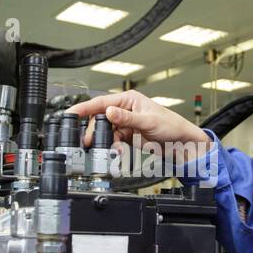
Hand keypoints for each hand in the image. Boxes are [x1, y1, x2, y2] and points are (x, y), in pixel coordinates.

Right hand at [66, 89, 211, 149]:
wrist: (181, 143)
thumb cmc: (171, 126)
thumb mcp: (148, 121)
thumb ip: (127, 118)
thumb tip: (109, 112)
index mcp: (128, 100)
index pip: (101, 102)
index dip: (84, 108)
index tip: (71, 114)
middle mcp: (124, 110)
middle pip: (100, 119)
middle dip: (94, 131)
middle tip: (89, 142)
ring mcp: (125, 124)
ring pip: (105, 132)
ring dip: (104, 142)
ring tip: (106, 150)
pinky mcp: (127, 136)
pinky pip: (113, 141)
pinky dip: (112, 148)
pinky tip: (115, 152)